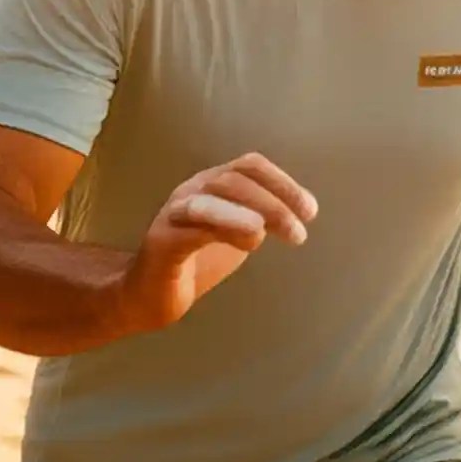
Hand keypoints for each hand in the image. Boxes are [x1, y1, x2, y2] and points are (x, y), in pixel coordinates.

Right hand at [118, 152, 317, 332]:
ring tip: (265, 232)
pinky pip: (188, 230)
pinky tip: (246, 244)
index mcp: (213, 185)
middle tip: (298, 233)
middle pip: (234, 180)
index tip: (310, 211)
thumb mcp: (238, 232)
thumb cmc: (197, 259)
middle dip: (272, 203)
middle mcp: (192, 191)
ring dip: (244, 214)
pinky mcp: (161, 244)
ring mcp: (173, 216)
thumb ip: (263, 218)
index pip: (250, 166)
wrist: (150, 294)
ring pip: (208, 200)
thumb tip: (298, 213)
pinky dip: (219, 230)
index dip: (283, 183)